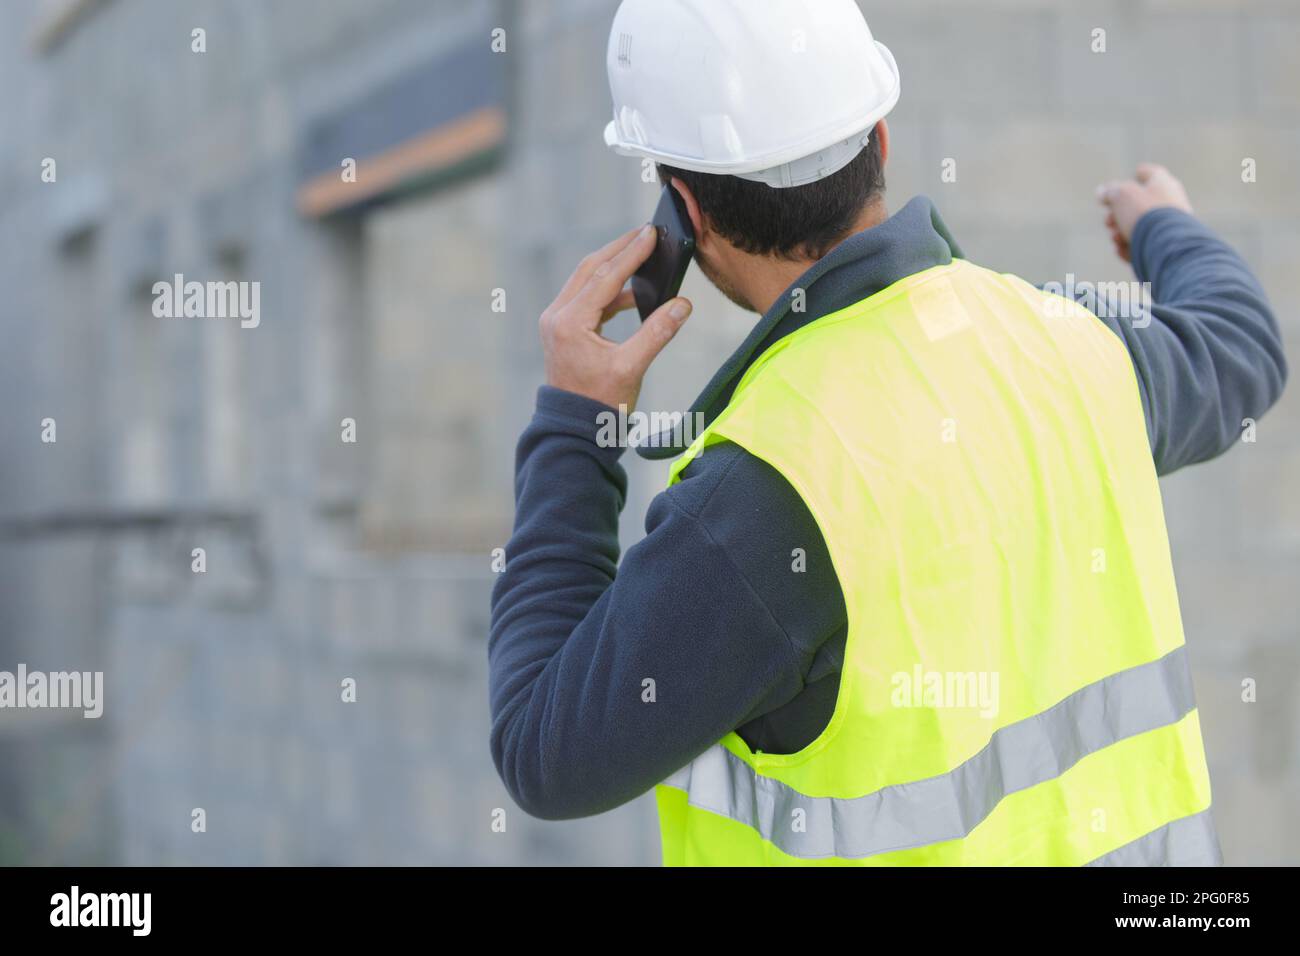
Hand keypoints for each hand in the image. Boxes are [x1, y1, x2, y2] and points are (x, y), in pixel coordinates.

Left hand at [540, 225, 692, 409]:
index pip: (605, 276)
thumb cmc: (600, 404)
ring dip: (614, 266)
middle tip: (646, 232)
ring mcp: (556, 321)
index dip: (631, 253)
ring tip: (642, 254)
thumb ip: (656, 333)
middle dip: (619, 249)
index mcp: (570, 323)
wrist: (574, 429)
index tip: (650, 233)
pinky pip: (587, 297)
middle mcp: (557, 316)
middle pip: (590, 269)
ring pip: (586, 280)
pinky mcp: (562, 329)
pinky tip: (634, 294)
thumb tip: (682, 304)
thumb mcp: (631, 368)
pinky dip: (610, 289)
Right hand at [1097, 164, 1192, 262]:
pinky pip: (1142, 244)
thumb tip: (1101, 192)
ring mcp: (1168, 226)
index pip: (1152, 173)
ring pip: (1138, 226)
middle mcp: (1170, 203)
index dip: (1141, 173)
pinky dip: (1128, 246)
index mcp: (1164, 184)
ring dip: (1120, 231)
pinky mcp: (1165, 246)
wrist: (1166, 245)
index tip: (1135, 173)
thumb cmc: (1145, 213)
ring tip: (1115, 237)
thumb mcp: (1122, 195)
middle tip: (1108, 220)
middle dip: (1118, 212)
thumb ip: (1110, 191)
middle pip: (1139, 204)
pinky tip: (1120, 249)